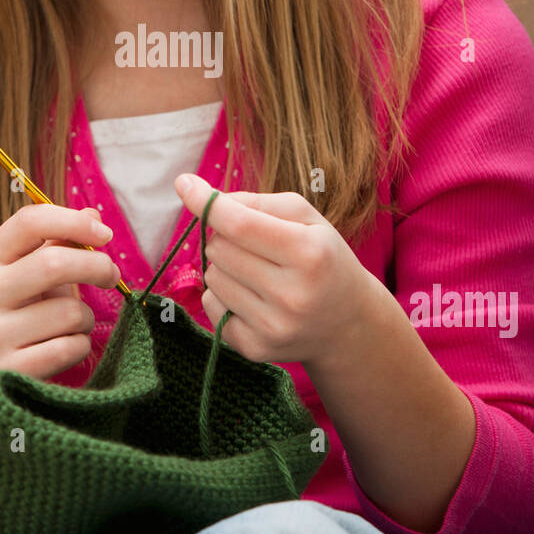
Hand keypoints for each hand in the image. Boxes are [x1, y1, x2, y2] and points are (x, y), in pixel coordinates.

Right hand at [0, 204, 120, 398]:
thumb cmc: (11, 316)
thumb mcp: (23, 274)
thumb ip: (57, 243)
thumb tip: (93, 216)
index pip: (30, 222)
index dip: (74, 222)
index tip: (104, 235)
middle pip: (55, 263)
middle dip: (97, 267)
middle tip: (111, 276)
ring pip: (71, 312)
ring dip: (85, 319)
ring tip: (69, 327)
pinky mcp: (8, 371)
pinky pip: (70, 347)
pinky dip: (78, 347)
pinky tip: (61, 349)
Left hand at [173, 172, 378, 370]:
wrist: (348, 323)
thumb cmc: (323, 259)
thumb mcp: (308, 220)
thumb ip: (257, 202)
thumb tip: (201, 196)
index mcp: (310, 254)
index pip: (240, 224)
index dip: (206, 203)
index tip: (184, 184)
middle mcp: (292, 295)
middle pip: (220, 249)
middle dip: (227, 238)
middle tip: (255, 246)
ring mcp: (273, 327)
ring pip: (212, 277)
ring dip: (225, 268)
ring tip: (258, 273)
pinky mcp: (255, 349)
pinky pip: (210, 307)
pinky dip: (222, 296)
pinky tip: (252, 297)